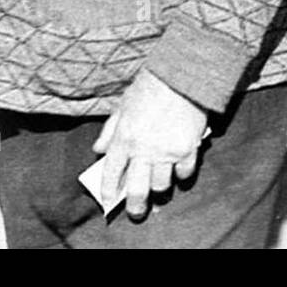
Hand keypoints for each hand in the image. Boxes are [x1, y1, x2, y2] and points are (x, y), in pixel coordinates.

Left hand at [92, 69, 207, 218]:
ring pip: (161, 186)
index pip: (112, 171)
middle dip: (135, 205)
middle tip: (136, 212)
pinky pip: (184, 174)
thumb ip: (110, 129)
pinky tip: (178, 171)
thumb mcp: (123, 104)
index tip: (108, 199)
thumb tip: (98, 149)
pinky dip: (181, 176)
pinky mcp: (188, 149)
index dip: (108, 189)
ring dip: (158, 189)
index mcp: (124, 137)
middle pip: (137, 189)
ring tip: (158, 187)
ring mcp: (167, 151)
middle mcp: (144, 149)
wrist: (182, 74)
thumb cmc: (150, 86)